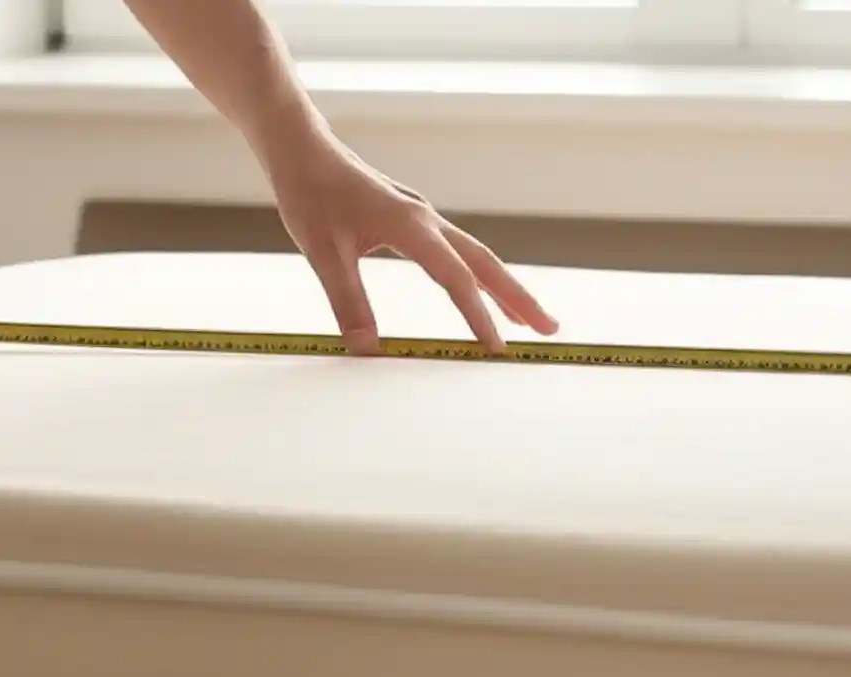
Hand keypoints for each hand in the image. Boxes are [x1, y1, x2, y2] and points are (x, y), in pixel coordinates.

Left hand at [263, 128, 558, 355]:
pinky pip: (456, 250)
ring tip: (526, 318)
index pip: (456, 279)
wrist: (302, 150)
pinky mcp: (411, 218)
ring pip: (475, 255)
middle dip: (519, 297)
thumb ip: (348, 302)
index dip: (479, 316)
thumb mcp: (323, 253)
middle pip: (486, 263)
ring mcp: (422, 216)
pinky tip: (476, 288)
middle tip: (548, 328)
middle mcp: (426, 219)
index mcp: (411, 226)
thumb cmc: (311, 195)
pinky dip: (476, 273)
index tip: (497, 349)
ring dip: (503, 286)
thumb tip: (367, 351)